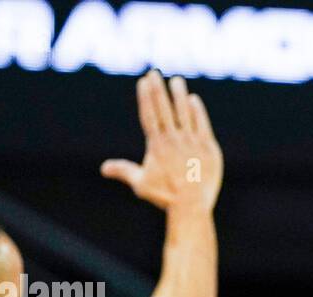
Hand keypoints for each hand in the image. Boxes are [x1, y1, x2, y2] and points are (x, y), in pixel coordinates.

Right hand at [101, 72, 222, 213]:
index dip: (146, 97)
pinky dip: (198, 112)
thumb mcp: (141, 184)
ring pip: (185, 113)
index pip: (149, 115)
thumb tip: (104, 168)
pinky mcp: (208, 148)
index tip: (144, 82)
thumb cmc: (165, 197)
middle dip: (158, 89)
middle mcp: (174, 140)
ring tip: (176, 80)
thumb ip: (124, 171)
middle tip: (155, 73)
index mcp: (157, 146)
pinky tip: (194, 100)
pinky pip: (202, 125)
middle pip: (164, 108)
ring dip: (179, 95)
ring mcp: (192, 142)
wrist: (191, 206)